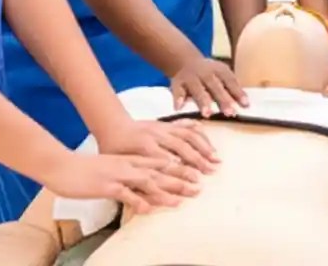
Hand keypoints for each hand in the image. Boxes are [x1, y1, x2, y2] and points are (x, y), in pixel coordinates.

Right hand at [42, 151, 199, 214]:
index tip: (195, 174)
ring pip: (147, 181)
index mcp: (129, 159)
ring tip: (182, 200)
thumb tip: (140, 182)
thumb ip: (126, 171)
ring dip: (166, 191)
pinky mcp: (106, 185)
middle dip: (180, 180)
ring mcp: (117, 174)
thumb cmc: (84, 168)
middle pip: (159, 172)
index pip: (159, 163)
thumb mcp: (110, 166)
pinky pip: (126, 194)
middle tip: (197, 188)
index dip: (178, 169)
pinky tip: (150, 209)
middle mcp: (127, 165)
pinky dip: (139, 201)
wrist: (62, 165)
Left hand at [98, 119, 219, 174]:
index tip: (195, 182)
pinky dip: (198, 130)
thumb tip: (147, 203)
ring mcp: (162, 127)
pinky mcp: (166, 123)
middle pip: (182, 146)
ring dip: (203, 146)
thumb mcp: (118, 166)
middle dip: (198, 159)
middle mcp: (155, 134)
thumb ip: (132, 181)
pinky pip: (184, 124)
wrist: (112, 125)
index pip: (168, 160)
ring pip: (187, 134)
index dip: (182, 170)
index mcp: (143, 146)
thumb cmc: (113, 149)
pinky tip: (207, 138)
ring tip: (215, 158)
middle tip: (211, 171)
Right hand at [171, 57, 248, 116]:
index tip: (245, 105)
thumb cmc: (209, 74)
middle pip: (215, 86)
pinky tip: (179, 108)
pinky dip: (178, 99)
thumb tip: (246, 105)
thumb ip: (232, 88)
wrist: (184, 61)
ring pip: (197, 89)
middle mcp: (205, 72)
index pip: (230, 80)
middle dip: (222, 100)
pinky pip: (177, 91)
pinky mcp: (178, 83)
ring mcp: (191, 78)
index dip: (237, 92)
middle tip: (230, 113)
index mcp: (218, 70)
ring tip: (207, 114)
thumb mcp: (221, 75)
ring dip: (202, 101)